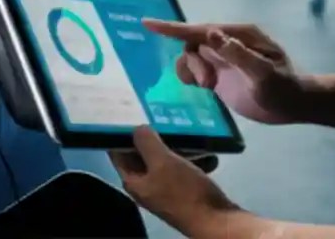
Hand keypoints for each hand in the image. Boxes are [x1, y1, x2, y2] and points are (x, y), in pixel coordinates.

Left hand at [109, 126, 245, 236]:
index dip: (121, 134)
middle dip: (152, 136)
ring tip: (184, 126)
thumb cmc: (184, 191)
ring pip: (165, 160)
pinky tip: (204, 147)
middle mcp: (147, 187)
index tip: (129, 112)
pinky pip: (184, 168)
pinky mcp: (185, 191)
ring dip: (175, 145)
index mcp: (134, 181)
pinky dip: (192, 158)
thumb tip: (137, 128)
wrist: (216, 220)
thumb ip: (146, 143)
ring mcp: (166, 189)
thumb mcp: (163, 162)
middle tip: (159, 113)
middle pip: (143, 156)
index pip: (118, 153)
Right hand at [143, 19, 310, 124]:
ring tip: (207, 87)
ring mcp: (223, 58)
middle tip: (206, 84)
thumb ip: (238, 55)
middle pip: (192, 44)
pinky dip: (191, 78)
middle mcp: (227, 43)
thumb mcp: (263, 73)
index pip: (200, 30)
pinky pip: (194, 71)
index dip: (173, 27)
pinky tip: (202, 89)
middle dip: (193, 62)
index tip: (147, 24)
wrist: (294, 105)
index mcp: (239, 35)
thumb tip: (212, 34)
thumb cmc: (283, 88)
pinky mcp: (219, 75)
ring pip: (191, 58)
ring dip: (192, 71)